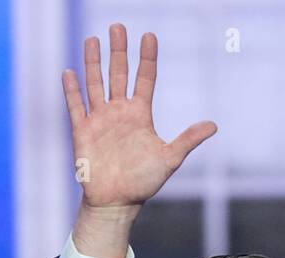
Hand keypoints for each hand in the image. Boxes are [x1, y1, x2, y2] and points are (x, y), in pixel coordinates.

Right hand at [63, 24, 215, 256]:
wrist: (116, 202)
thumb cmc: (143, 183)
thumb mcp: (170, 159)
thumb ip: (188, 139)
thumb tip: (213, 125)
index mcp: (140, 115)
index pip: (145, 79)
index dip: (147, 58)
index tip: (149, 36)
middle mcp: (119, 112)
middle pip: (118, 74)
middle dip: (118, 51)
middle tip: (118, 27)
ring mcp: (100, 119)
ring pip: (96, 83)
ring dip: (94, 62)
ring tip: (93, 40)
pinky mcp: (82, 130)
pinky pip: (76, 105)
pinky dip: (72, 90)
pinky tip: (70, 71)